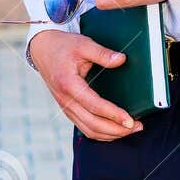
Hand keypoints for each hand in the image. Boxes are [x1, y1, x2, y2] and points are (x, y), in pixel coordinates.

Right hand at [28, 29, 143, 141]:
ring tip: (129, 130)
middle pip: (92, 124)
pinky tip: (114, 130)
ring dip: (110, 134)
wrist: (42, 49)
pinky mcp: (67, 109)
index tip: (130, 120)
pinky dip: (100, 133)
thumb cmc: (62, 46)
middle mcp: (66, 100)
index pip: (94, 106)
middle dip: (116, 130)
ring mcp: (65, 106)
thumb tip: (122, 60)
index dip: (113, 115)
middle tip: (136, 127)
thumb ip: (103, 53)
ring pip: (88, 130)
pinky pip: (84, 127)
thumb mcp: (83, 44)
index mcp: (69, 84)